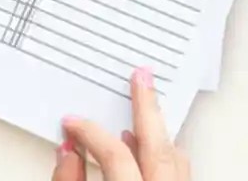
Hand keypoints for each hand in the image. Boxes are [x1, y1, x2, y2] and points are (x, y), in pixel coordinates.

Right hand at [53, 68, 190, 180]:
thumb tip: (68, 152)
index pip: (115, 156)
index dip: (92, 135)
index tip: (73, 122)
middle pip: (158, 147)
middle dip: (147, 108)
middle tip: (141, 77)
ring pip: (176, 158)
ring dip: (158, 132)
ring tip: (144, 108)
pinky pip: (180, 171)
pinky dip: (164, 155)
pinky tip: (148, 149)